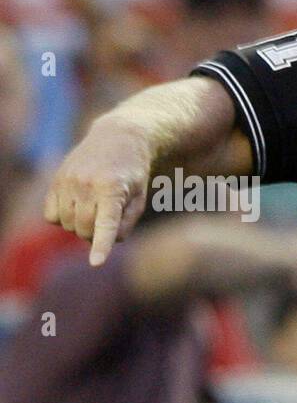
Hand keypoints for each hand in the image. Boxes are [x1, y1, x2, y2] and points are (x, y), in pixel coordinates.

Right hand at [43, 116, 152, 265]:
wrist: (118, 139)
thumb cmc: (133, 175)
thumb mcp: (140, 198)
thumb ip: (125, 223)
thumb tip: (105, 242)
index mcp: (112, 188)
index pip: (105, 223)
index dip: (101, 246)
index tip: (96, 263)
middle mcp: (86, 183)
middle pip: (85, 229)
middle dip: (95, 235)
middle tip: (107, 223)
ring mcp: (67, 181)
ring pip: (66, 224)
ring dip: (79, 227)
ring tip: (94, 211)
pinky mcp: (55, 181)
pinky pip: (50, 216)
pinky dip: (61, 219)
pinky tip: (76, 207)